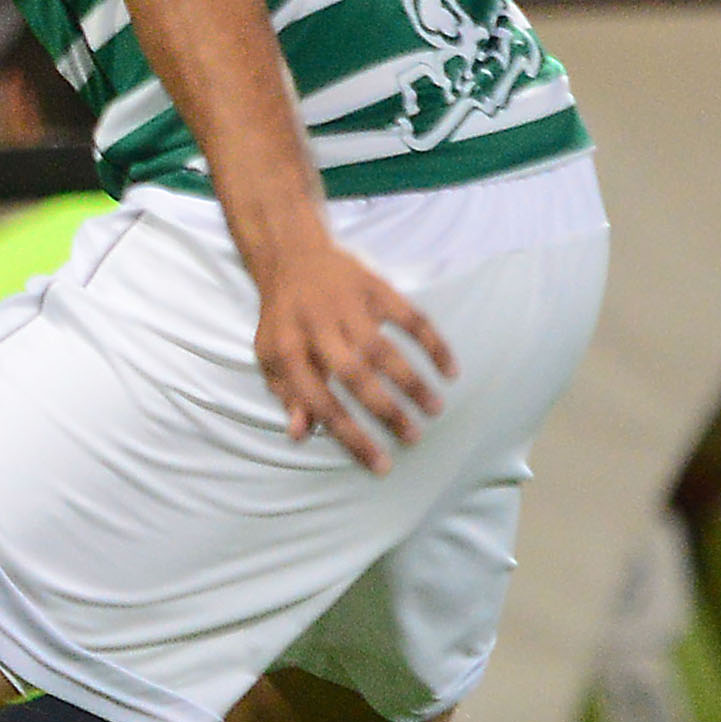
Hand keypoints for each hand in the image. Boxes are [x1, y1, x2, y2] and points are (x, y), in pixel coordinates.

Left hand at [252, 237, 454, 470]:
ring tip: (434, 409)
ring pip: (384, 348)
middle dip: (387, 411)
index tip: (381, 465)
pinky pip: (409, 316)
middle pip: (355, 376)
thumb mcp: (271, 357)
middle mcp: (317, 327)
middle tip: (413, 437)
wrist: (291, 257)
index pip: (320, 403)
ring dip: (412, 381)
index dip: (351, 437)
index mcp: (288, 351)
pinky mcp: (373, 286)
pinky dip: (432, 342)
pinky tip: (450, 369)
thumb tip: (299, 435)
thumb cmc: (283, 319)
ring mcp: (347, 304)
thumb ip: (288, 395)